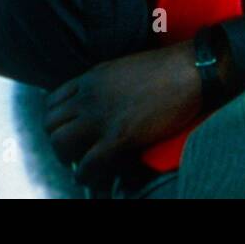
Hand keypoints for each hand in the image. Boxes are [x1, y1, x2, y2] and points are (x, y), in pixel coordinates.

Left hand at [44, 41, 200, 187]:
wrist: (193, 70)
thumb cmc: (169, 67)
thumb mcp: (126, 67)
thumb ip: (107, 82)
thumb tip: (105, 99)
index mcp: (92, 77)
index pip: (52, 101)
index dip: (57, 120)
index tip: (69, 129)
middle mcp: (89, 96)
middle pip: (50, 124)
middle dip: (58, 140)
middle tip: (74, 149)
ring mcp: (101, 116)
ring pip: (60, 144)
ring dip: (68, 158)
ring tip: (83, 163)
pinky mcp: (118, 137)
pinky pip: (86, 164)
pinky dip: (85, 175)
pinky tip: (94, 176)